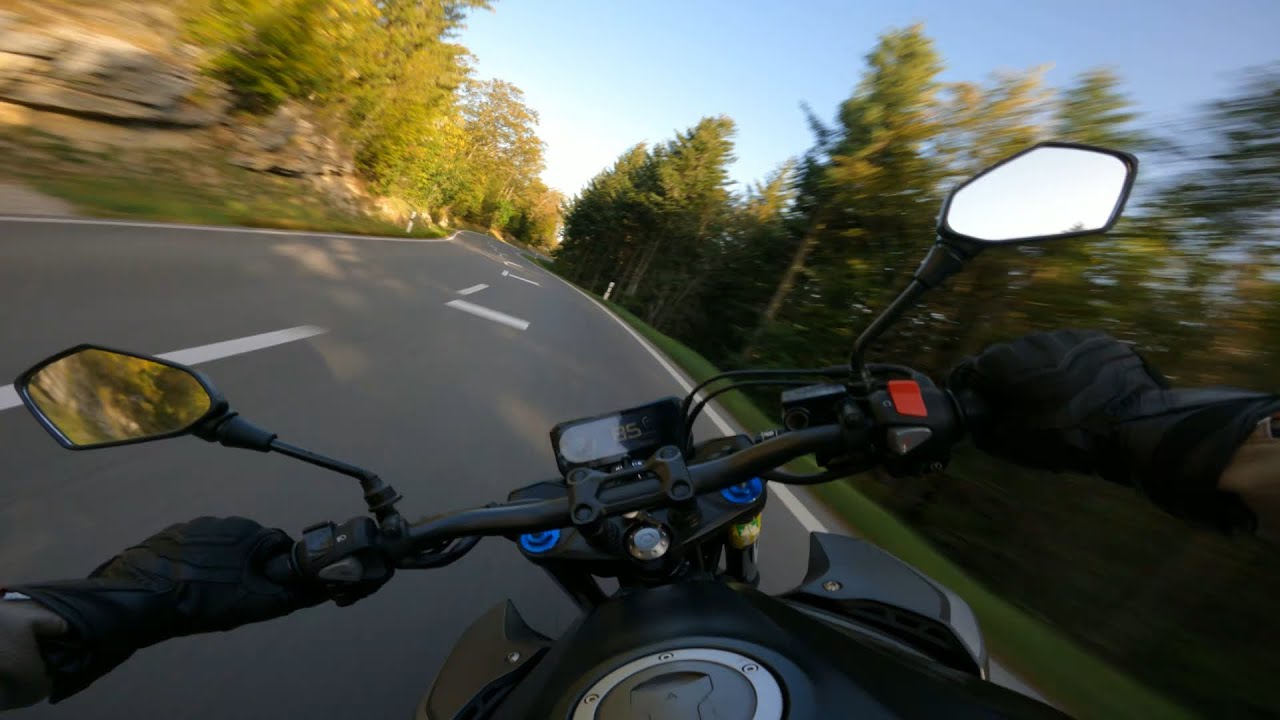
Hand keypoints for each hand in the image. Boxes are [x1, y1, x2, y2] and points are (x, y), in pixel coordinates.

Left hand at [6, 517, 327, 700]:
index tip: (269, 589)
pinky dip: (193, 565)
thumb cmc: (205, 600)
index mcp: (249, 531)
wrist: (139, 600)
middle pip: (249, 544)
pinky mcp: (165, 538)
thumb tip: (316, 589)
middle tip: (237, 595)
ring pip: (220, 546)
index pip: (279, 545)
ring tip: (206, 594)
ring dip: (221, 564)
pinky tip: (183, 587)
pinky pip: (191, 550)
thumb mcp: (254, 604)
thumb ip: (289, 594)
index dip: (279, 568)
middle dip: (249, 565)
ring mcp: (191, 527)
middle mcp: (223, 520)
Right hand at [948, 329, 1279, 530]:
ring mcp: (1068, 335)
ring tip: (1059, 401)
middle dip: (1012, 380)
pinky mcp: (1100, 339)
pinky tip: (1085, 392)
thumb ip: (985, 428)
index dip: (977, 390)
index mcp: (1003, 360)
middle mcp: (1031, 339)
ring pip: (1045, 353)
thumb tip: (977, 422)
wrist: (1131, 423)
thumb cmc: (1063, 435)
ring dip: (1044, 372)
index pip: (974, 369)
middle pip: (1011, 359)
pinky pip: (1076, 354)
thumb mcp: (1013, 442)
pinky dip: (1074, 369)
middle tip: (1024, 409)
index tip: (985, 408)